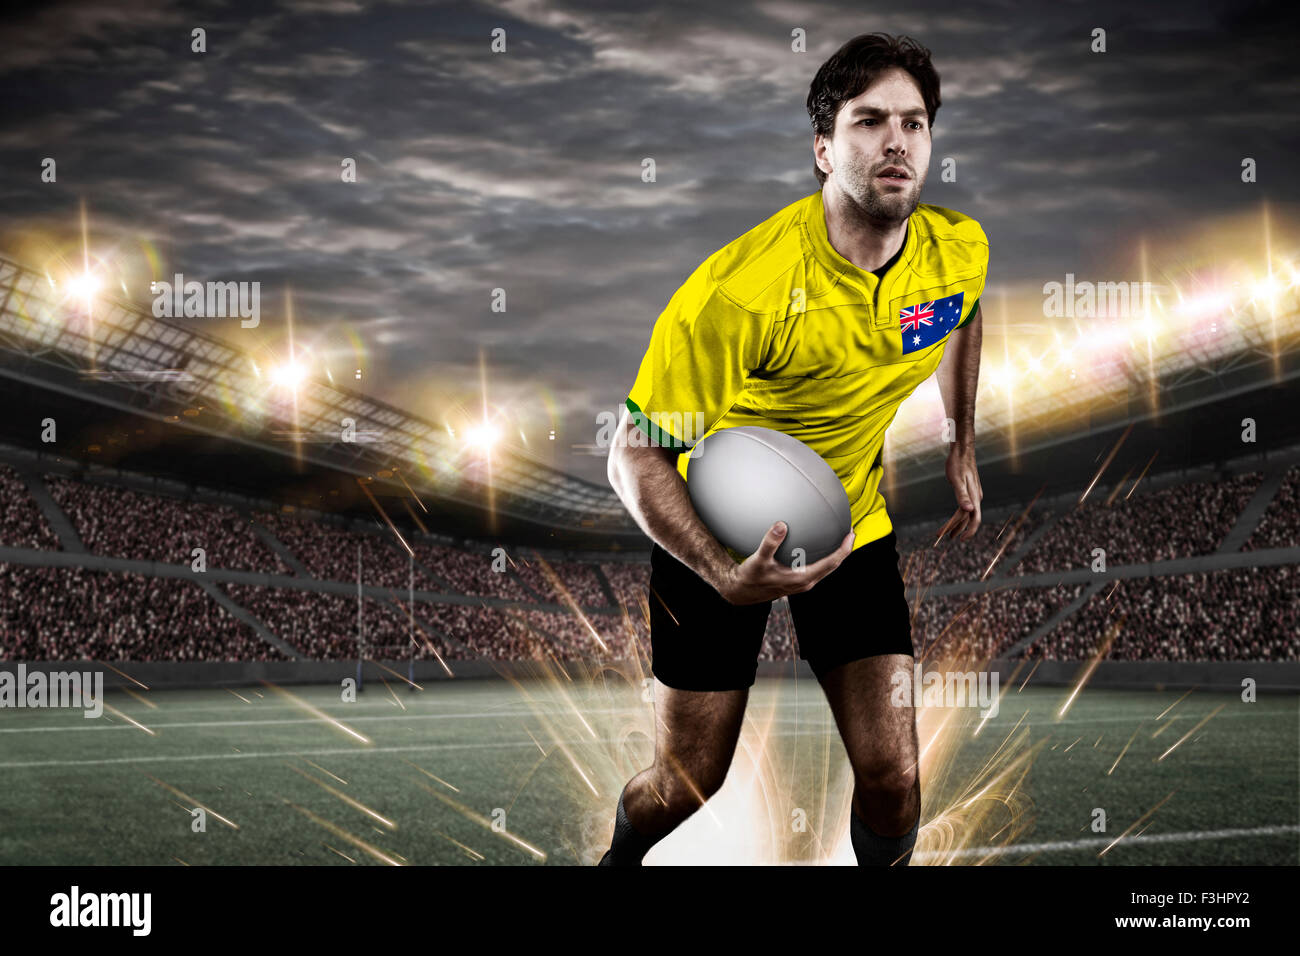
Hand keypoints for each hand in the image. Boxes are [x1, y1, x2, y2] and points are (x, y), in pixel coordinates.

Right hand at [715, 521, 854, 604]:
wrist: (742, 592)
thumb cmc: (751, 577)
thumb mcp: (758, 559)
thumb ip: (770, 542)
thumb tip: (781, 525)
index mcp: (802, 578)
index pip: (830, 563)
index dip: (843, 550)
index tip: (851, 534)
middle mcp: (806, 582)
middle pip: (832, 566)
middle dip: (843, 551)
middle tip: (850, 532)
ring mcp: (802, 583)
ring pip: (825, 569)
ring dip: (834, 555)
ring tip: (839, 538)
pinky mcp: (797, 581)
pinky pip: (816, 568)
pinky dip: (822, 557)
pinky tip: (817, 546)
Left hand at [938, 440, 981, 542]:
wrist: (962, 450)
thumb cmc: (958, 464)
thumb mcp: (957, 480)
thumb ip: (962, 496)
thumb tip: (969, 510)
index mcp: (974, 497)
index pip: (973, 519)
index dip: (968, 531)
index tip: (959, 540)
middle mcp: (976, 498)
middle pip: (968, 518)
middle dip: (958, 528)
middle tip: (946, 536)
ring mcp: (974, 495)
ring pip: (967, 514)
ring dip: (958, 524)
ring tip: (948, 532)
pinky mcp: (970, 491)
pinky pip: (966, 508)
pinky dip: (959, 515)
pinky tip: (954, 519)